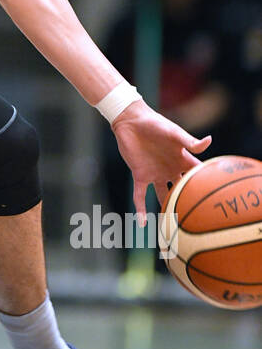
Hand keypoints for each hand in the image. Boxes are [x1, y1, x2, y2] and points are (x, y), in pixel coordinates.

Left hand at [112, 99, 211, 220]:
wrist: (131, 121)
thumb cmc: (155, 124)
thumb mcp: (173, 133)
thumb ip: (189, 141)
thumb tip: (209, 141)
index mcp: (181, 159)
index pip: (197, 175)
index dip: (206, 185)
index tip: (216, 199)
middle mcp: (170, 169)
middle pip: (182, 189)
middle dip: (189, 201)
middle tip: (197, 219)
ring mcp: (155, 174)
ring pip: (163, 195)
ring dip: (167, 208)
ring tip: (173, 227)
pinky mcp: (139, 175)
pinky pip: (140, 196)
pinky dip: (141, 209)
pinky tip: (142, 224)